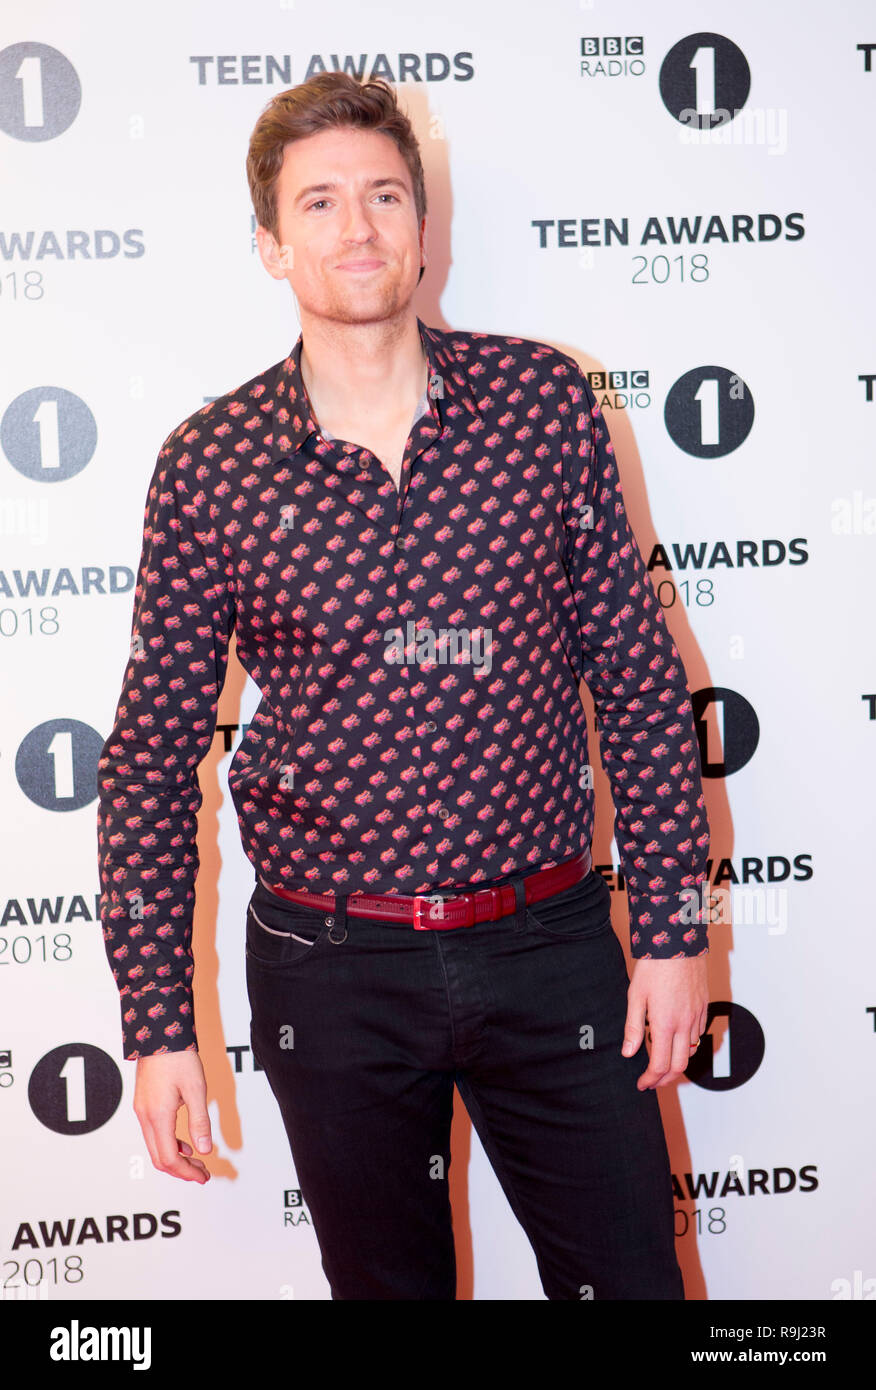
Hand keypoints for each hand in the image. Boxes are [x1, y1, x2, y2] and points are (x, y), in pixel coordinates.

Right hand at [133, 1049, 212, 1182]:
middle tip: (202, 1174)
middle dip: (181, 1171)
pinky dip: (169, 1144)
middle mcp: (145, 1116)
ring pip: (155, 1147)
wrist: (158, 1033)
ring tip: (197, 1161)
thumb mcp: (196, 1089)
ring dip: (175, 1159)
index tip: (203, 1177)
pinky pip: (153, 1133)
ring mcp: (142, 1110)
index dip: (186, 1173)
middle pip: (159, 1158)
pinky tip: (185, 1143)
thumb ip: (200, 1121)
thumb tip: (205, 1149)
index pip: (169, 1159)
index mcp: (158, 1116)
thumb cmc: (178, 1057)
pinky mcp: (143, 1104)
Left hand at [622, 955, 708, 1089]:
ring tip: (661, 1059)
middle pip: (680, 1065)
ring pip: (691, 1050)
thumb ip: (632, 1027)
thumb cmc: (653, 966)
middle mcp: (684, 1024)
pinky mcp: (704, 1006)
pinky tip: (675, 1038)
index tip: (642, 1084)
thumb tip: (628, 1053)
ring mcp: (697, 1015)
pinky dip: (687, 1043)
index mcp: (664, 1024)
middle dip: (666, 1079)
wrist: (678, 942)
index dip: (651, 1079)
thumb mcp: (635, 996)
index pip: (660, 1064)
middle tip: (652, 1081)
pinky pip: (698, 1033)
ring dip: (677, 1061)